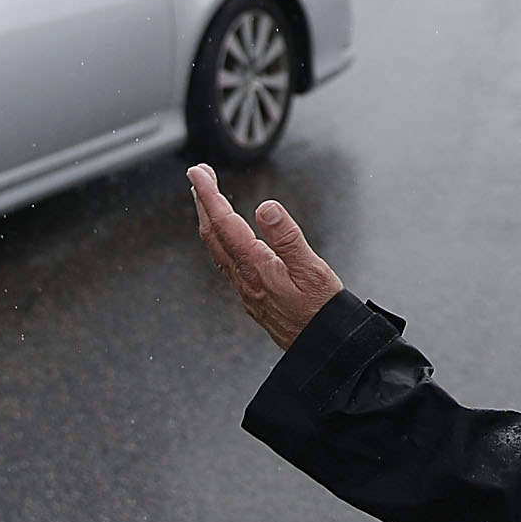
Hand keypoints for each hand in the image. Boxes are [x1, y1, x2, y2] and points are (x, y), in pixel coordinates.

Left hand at [188, 164, 344, 349]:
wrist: (323, 349)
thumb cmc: (322, 312)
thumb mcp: (312, 270)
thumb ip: (287, 237)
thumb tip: (265, 208)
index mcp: (256, 268)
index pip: (224, 223)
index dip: (208, 194)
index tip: (198, 172)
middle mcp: (244, 279)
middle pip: (213, 234)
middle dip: (203, 201)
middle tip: (199, 174)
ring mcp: (245, 290)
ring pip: (217, 249)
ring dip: (209, 220)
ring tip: (207, 199)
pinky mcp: (252, 297)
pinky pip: (226, 262)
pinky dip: (220, 239)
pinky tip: (226, 237)